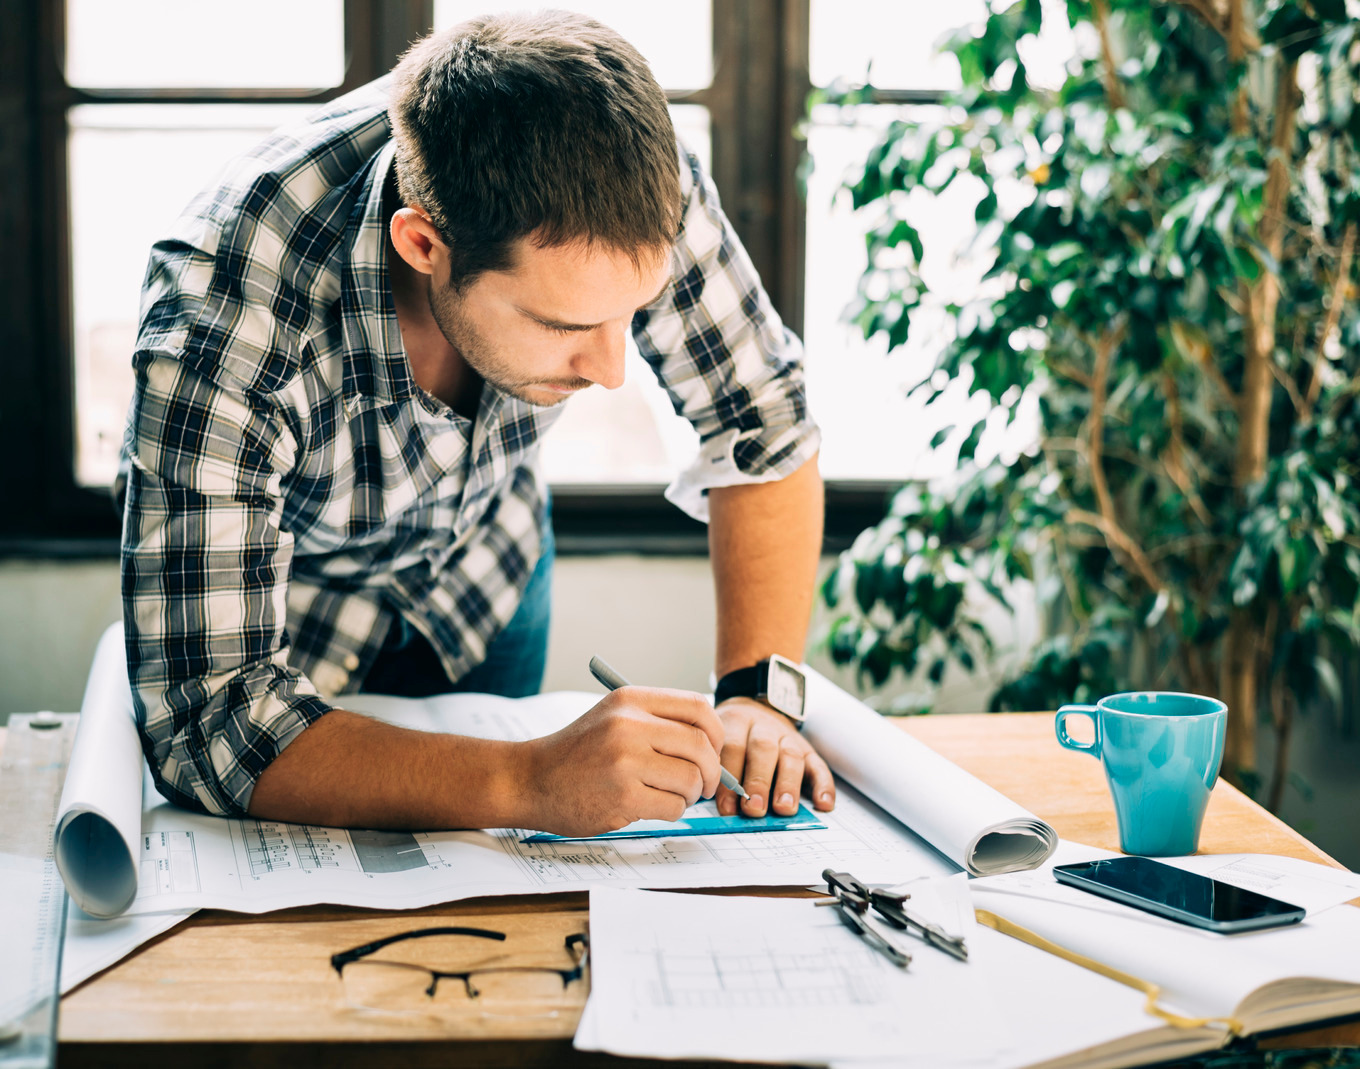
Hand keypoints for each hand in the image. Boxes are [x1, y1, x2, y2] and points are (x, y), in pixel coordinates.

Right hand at [520, 687, 724, 837]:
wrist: (529, 780)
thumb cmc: (576, 753)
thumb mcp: (613, 718)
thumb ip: (657, 722)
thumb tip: (711, 745)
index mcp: (631, 700)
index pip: (698, 707)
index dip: (715, 733)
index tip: (712, 750)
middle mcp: (629, 725)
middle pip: (701, 746)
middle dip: (709, 771)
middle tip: (700, 784)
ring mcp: (625, 761)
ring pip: (690, 779)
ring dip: (687, 795)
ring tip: (666, 795)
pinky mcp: (623, 797)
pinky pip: (673, 807)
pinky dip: (670, 811)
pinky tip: (648, 807)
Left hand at [714, 698, 834, 817]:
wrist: (756, 705)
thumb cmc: (733, 734)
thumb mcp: (718, 741)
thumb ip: (718, 768)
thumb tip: (722, 808)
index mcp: (737, 722)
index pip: (733, 748)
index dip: (729, 780)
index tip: (727, 807)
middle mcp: (764, 728)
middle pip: (763, 750)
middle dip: (759, 782)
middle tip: (754, 808)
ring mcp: (788, 737)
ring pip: (791, 757)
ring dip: (788, 785)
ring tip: (784, 809)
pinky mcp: (808, 750)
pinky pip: (819, 765)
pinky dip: (823, 786)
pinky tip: (823, 804)